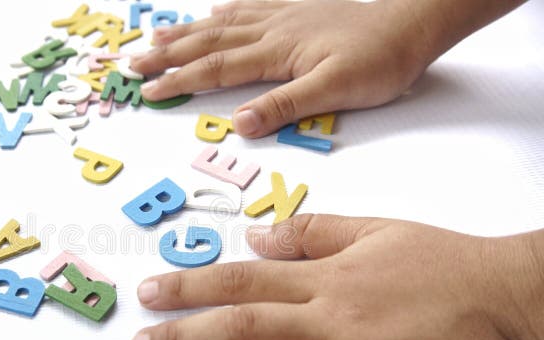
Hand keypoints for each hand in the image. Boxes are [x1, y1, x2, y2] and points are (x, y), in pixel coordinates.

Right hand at [131, 0, 438, 137]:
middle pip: (207, 41)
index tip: (147, 92)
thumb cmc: (379, 60)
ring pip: (221, 22)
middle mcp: (271, 28)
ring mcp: (282, 15)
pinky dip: (224, 10)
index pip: (216, 68)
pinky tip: (212, 11)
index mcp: (276, 51)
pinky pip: (249, 6)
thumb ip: (286, 105)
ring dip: (184, 31)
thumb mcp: (335, 90)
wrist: (411, 25)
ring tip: (154, 37)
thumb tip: (240, 124)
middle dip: (167, 55)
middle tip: (133, 64)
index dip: (178, 80)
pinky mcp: (296, 10)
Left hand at [131, 214, 543, 339]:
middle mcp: (337, 322)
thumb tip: (258, 237)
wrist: (526, 300)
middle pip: (246, 330)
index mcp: (331, 281)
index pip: (244, 282)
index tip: (150, 296)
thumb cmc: (456, 263)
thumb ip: (315, 233)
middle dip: (184, 339)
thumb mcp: (380, 229)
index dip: (191, 288)